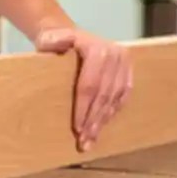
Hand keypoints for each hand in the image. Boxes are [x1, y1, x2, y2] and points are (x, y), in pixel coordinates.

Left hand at [35, 28, 132, 151]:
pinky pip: (124, 95)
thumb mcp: (48, 39)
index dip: (83, 109)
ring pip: (114, 97)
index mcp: (97, 49)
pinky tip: (104, 125)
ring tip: (92, 140)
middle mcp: (115, 54)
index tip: (77, 128)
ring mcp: (124, 62)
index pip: (89, 85)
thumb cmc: (55, 41)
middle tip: (84, 142)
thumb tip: (52, 42)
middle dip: (93, 121)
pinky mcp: (128, 69)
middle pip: (103, 94)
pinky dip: (113, 111)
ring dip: (103, 121)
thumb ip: (51, 41)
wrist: (70, 36)